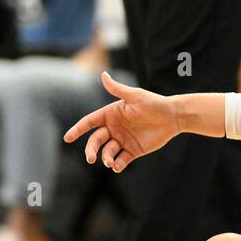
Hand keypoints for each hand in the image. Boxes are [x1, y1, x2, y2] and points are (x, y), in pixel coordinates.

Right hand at [63, 71, 179, 173]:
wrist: (173, 117)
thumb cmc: (154, 103)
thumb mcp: (134, 96)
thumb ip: (117, 89)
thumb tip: (103, 74)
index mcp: (111, 114)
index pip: (89, 122)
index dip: (78, 129)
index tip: (67, 138)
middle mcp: (114, 128)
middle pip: (96, 140)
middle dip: (91, 149)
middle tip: (90, 158)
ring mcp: (123, 140)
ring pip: (107, 152)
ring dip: (105, 158)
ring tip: (109, 163)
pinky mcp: (133, 151)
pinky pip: (121, 160)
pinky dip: (117, 165)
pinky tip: (117, 166)